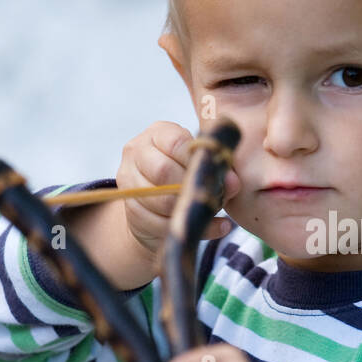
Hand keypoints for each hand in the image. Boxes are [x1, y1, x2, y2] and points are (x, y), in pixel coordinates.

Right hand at [117, 120, 243, 276]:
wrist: (158, 204)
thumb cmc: (187, 176)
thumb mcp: (203, 168)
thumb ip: (219, 172)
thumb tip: (233, 183)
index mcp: (158, 134)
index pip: (176, 142)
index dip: (197, 160)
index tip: (212, 174)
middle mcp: (137, 152)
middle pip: (162, 171)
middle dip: (190, 188)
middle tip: (207, 196)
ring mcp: (128, 180)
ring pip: (158, 199)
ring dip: (185, 209)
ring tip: (203, 212)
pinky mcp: (129, 209)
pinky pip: (155, 222)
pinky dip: (180, 226)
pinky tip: (198, 227)